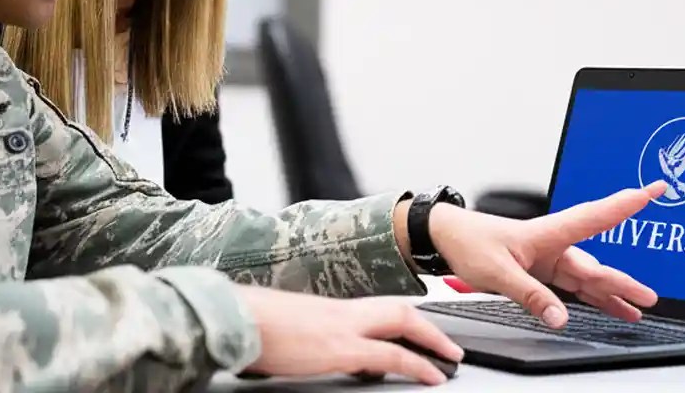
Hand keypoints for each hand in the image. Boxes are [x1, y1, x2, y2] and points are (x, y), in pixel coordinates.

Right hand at [236, 285, 463, 384]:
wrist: (235, 318)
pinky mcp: (340, 347)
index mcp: (329, 309)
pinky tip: (428, 376)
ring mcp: (342, 327)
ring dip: (430, 342)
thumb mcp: (289, 330)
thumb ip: (310, 337)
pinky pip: (390, 354)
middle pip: (398, 310)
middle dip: (428, 328)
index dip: (403, 319)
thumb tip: (315, 350)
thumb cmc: (252, 326)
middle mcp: (341, 312)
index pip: (376, 309)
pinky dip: (416, 363)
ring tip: (448, 360)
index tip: (420, 330)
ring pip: (402, 325)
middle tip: (449, 347)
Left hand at [428, 181, 666, 328]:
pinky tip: (611, 308)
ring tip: (638, 307)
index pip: (594, 217)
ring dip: (612, 292)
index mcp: (547, 233)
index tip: (651, 192)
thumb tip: (560, 316)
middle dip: (621, 280)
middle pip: (594, 263)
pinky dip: (592, 297)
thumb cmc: (469, 242)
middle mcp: (553, 243)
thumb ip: (530, 295)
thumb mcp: (498, 271)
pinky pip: (574, 286)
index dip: (624, 205)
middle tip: (648, 296)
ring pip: (588, 277)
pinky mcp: (541, 271)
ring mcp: (549, 258)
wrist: (446, 237)